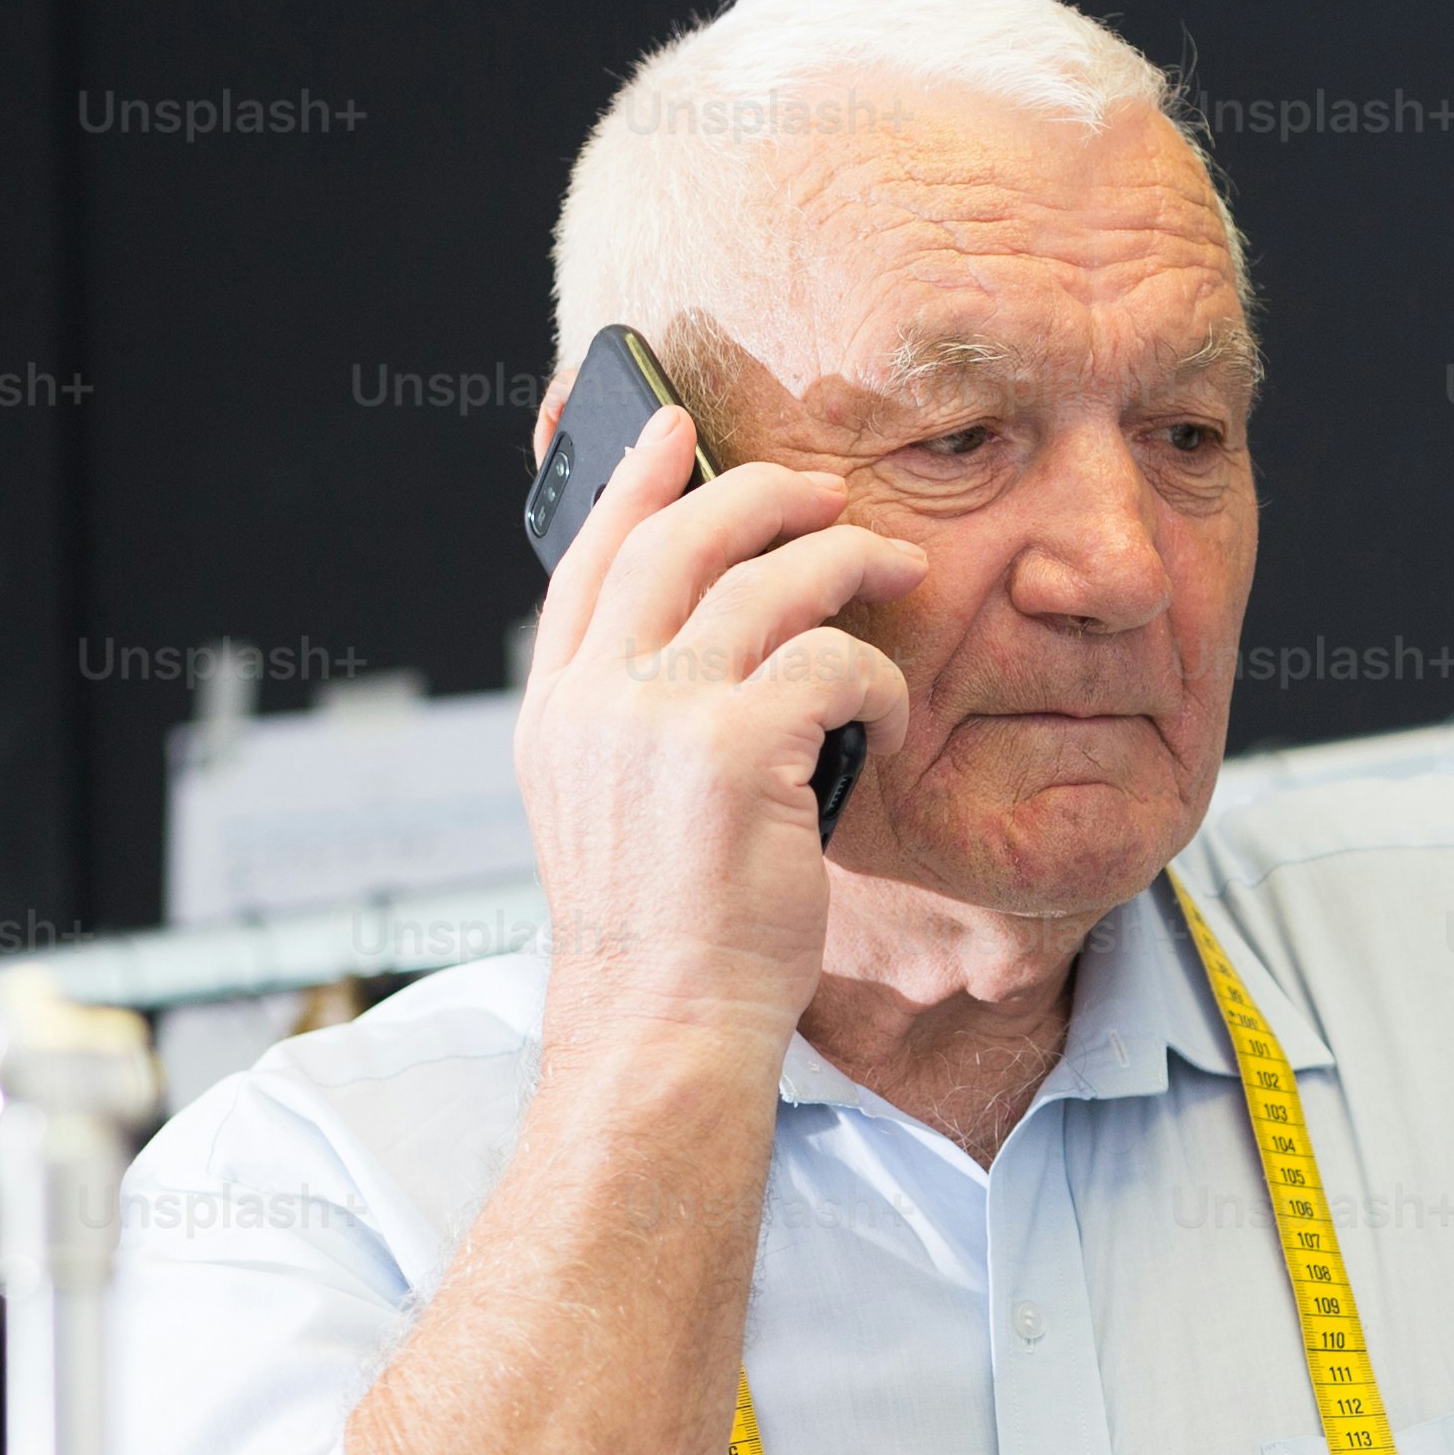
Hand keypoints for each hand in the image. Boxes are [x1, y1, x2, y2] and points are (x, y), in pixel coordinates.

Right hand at [515, 404, 922, 1055]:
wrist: (665, 1022)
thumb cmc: (665, 933)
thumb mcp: (617, 808)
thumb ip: (636, 717)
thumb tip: (707, 635)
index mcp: (558, 711)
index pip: (588, 559)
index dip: (635, 482)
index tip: (676, 432)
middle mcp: (594, 701)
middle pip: (676, 540)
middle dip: (763, 496)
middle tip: (827, 494)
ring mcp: (657, 720)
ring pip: (767, 583)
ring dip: (846, 564)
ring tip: (895, 573)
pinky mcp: (733, 752)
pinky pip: (829, 664)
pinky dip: (875, 678)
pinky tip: (890, 713)